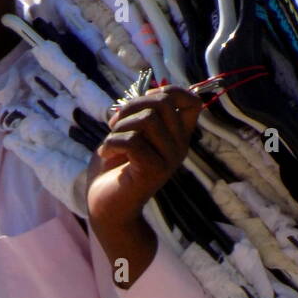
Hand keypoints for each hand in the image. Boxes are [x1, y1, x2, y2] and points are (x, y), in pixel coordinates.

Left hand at [86, 85, 202, 234]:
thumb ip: (142, 112)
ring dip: (120, 127)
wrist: (106, 207)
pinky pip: (132, 140)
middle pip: (163, 102)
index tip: (139, 107)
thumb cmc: (113, 168)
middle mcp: (179, 147)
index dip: (167, 92)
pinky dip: (111, 143)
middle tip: (115, 125)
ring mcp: (169, 160)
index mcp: (177, 137)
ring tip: (110, 142)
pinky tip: (105, 154)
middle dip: (131, 107)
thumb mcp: (129, 132)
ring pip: (147, 119)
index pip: (192, 101)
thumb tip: (150, 90)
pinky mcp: (153, 172)